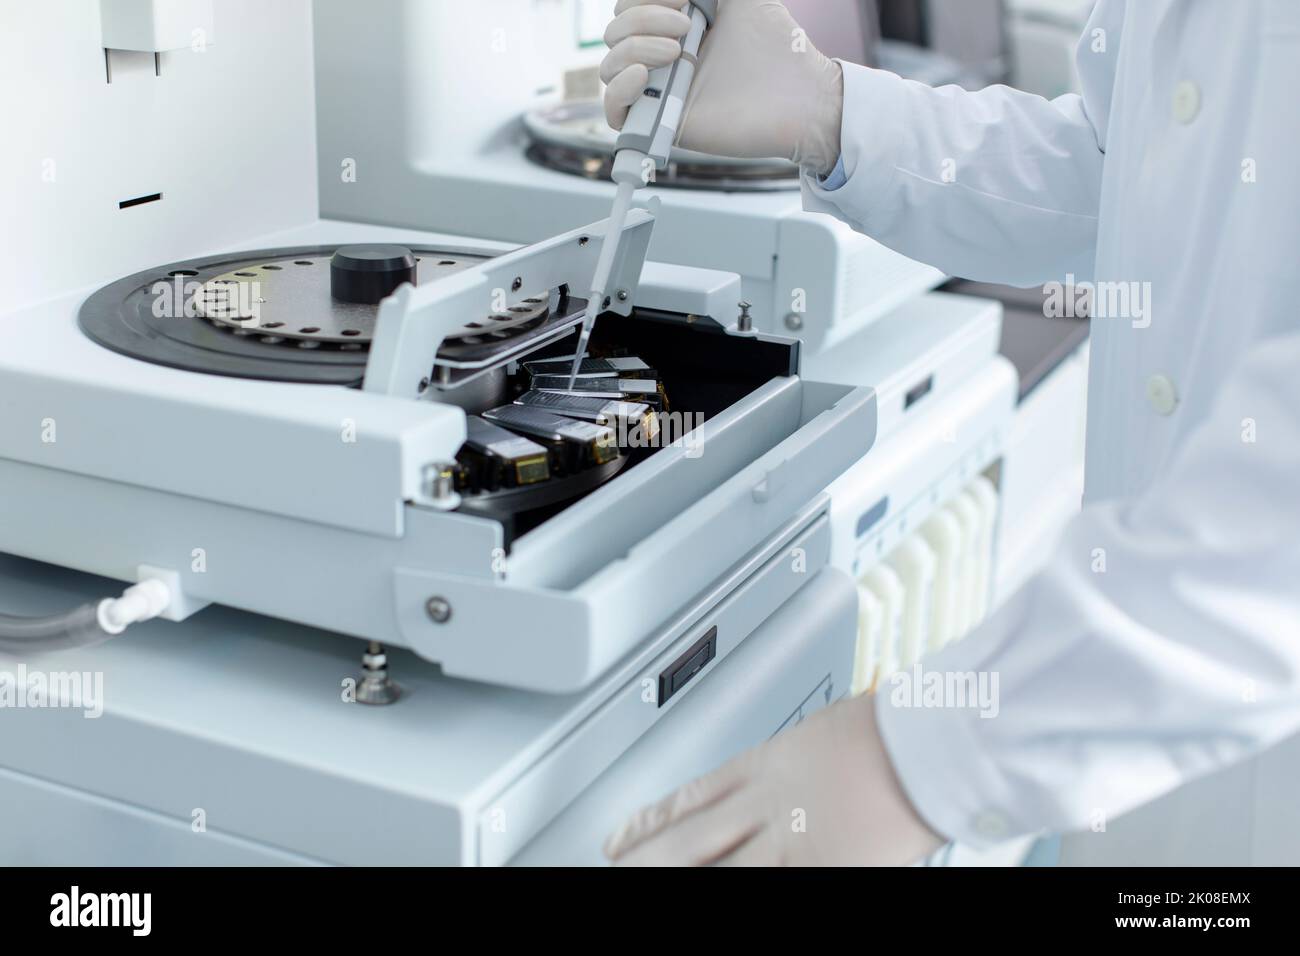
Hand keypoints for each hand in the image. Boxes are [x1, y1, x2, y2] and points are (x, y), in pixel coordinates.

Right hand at [601, 0, 844, 175]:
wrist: (800, 94)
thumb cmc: (778, 47)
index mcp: (674, 27)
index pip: (627, 8)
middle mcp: (663, 60)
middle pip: (615, 34)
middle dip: (642, 19)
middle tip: (687, 27)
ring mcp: (661, 92)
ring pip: (609, 67)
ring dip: (634, 47)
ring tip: (678, 52)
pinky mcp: (663, 125)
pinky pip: (614, 112)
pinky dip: (619, 89)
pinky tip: (645, 74)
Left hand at [603, 691, 944, 865]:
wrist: (929, 743)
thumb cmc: (890, 732)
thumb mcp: (821, 736)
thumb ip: (787, 769)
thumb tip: (762, 787)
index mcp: (768, 765)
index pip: (691, 798)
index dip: (649, 821)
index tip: (621, 836)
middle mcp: (769, 803)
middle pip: (689, 839)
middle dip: (647, 857)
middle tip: (617, 866)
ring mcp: (793, 840)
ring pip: (719, 869)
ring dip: (680, 877)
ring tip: (640, 880)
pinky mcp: (822, 867)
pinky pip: (776, 884)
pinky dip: (750, 888)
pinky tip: (734, 894)